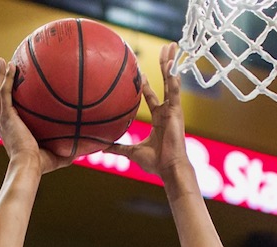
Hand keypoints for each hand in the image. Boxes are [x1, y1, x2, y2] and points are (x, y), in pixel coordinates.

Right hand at [0, 57, 71, 173]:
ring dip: (0, 75)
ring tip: (2, 61)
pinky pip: (4, 92)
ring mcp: (4, 118)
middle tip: (3, 70)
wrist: (29, 166)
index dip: (6, 101)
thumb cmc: (41, 165)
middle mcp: (4, 123)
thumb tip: (85, 148)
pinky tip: (9, 66)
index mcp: (11, 130)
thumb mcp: (57, 155)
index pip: (6, 111)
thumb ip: (67, 150)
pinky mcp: (6, 115)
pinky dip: (5, 78)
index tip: (11, 92)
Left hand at [103, 43, 186, 175]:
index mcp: (158, 118)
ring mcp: (173, 109)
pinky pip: (175, 90)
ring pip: (172, 80)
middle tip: (163, 50)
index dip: (145, 84)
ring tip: (171, 46)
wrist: (169, 168)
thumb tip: (99, 148)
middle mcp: (167, 110)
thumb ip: (117, 148)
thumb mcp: (131, 152)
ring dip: (171, 63)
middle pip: (165, 83)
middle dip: (164, 66)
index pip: (151, 96)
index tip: (139, 73)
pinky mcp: (177, 111)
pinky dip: (174, 76)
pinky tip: (172, 62)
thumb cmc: (155, 163)